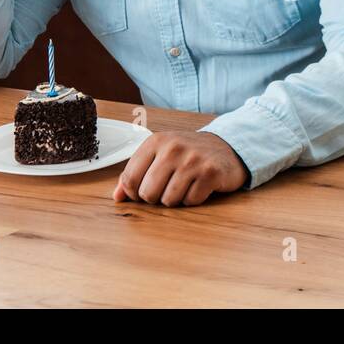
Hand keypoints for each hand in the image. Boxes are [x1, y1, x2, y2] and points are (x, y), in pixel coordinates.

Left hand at [112, 131, 248, 206]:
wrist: (225, 147)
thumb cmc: (186, 154)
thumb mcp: (158, 155)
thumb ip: (135, 174)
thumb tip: (117, 197)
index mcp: (155, 141)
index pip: (129, 179)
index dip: (133, 193)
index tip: (144, 190)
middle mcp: (172, 148)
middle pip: (147, 193)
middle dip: (156, 198)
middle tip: (167, 187)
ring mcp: (192, 160)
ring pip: (168, 200)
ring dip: (176, 199)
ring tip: (184, 185)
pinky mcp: (210, 173)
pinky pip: (190, 201)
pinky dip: (193, 199)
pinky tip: (198, 185)